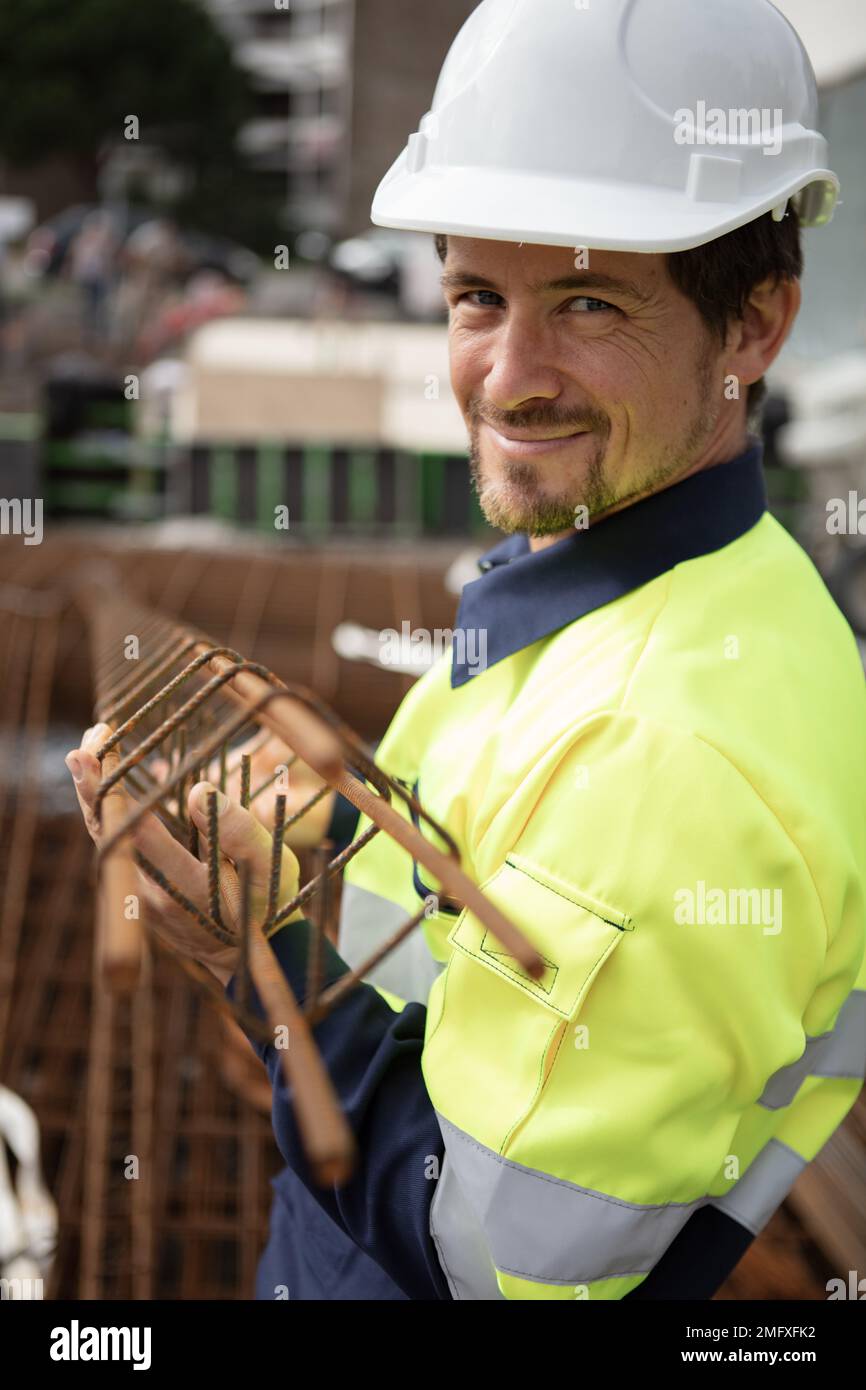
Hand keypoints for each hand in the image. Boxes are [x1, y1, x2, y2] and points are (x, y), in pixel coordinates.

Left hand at [66, 725, 301, 986]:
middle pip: (110, 835)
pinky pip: (117, 845)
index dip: (116, 791)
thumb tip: (198, 789)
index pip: (139, 835)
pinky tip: (107, 776)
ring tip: (90, 748)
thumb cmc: (264, 902)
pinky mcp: (137, 892)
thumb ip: (238, 832)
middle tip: (85, 742)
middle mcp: (153, 896)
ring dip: (96, 794)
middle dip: (94, 786)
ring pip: (108, 840)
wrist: (243, 953)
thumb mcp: (269, 868)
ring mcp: (140, 897)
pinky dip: (109, 809)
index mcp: (188, 890)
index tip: (99, 752)